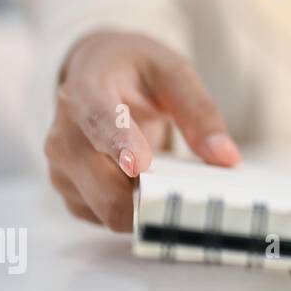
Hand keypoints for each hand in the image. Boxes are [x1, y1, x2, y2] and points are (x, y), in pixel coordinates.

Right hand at [44, 31, 240, 231]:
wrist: (96, 73)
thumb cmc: (136, 71)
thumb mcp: (174, 73)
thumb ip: (200, 112)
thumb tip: (227, 158)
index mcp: (86, 92)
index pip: (99, 121)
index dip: (119, 145)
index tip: (140, 166)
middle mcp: (64, 135)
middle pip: (105, 188)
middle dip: (151, 198)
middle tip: (193, 195)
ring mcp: (62, 169)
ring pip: (108, 211)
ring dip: (147, 207)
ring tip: (170, 180)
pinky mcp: (71, 194)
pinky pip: (108, 219)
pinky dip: (137, 211)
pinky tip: (151, 186)